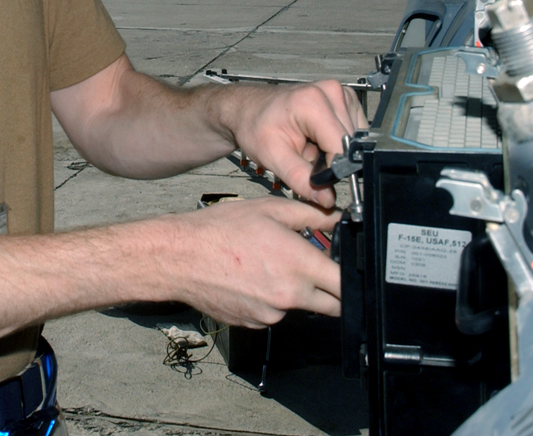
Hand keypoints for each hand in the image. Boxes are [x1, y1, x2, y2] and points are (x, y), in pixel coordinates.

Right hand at [161, 197, 342, 327]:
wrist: (180, 257)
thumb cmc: (220, 230)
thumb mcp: (271, 209)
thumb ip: (312, 215)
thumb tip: (337, 216)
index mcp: (298, 264)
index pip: (345, 284)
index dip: (351, 276)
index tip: (349, 268)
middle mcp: (289, 295)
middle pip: (332, 305)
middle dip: (332, 291)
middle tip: (318, 270)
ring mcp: (271, 313)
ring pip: (300, 308)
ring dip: (297, 293)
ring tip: (270, 267)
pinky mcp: (255, 323)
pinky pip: (275, 314)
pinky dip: (272, 300)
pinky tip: (253, 279)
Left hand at [228, 79, 364, 206]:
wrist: (251, 110)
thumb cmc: (256, 127)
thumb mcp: (272, 157)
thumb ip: (301, 179)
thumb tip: (327, 199)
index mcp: (313, 102)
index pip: (342, 147)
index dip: (333, 170)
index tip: (317, 178)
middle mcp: (331, 92)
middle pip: (349, 143)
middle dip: (331, 159)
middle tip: (305, 156)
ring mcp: (340, 93)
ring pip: (353, 139)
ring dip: (334, 150)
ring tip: (310, 146)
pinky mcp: (345, 99)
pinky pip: (353, 131)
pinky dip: (337, 141)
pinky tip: (318, 138)